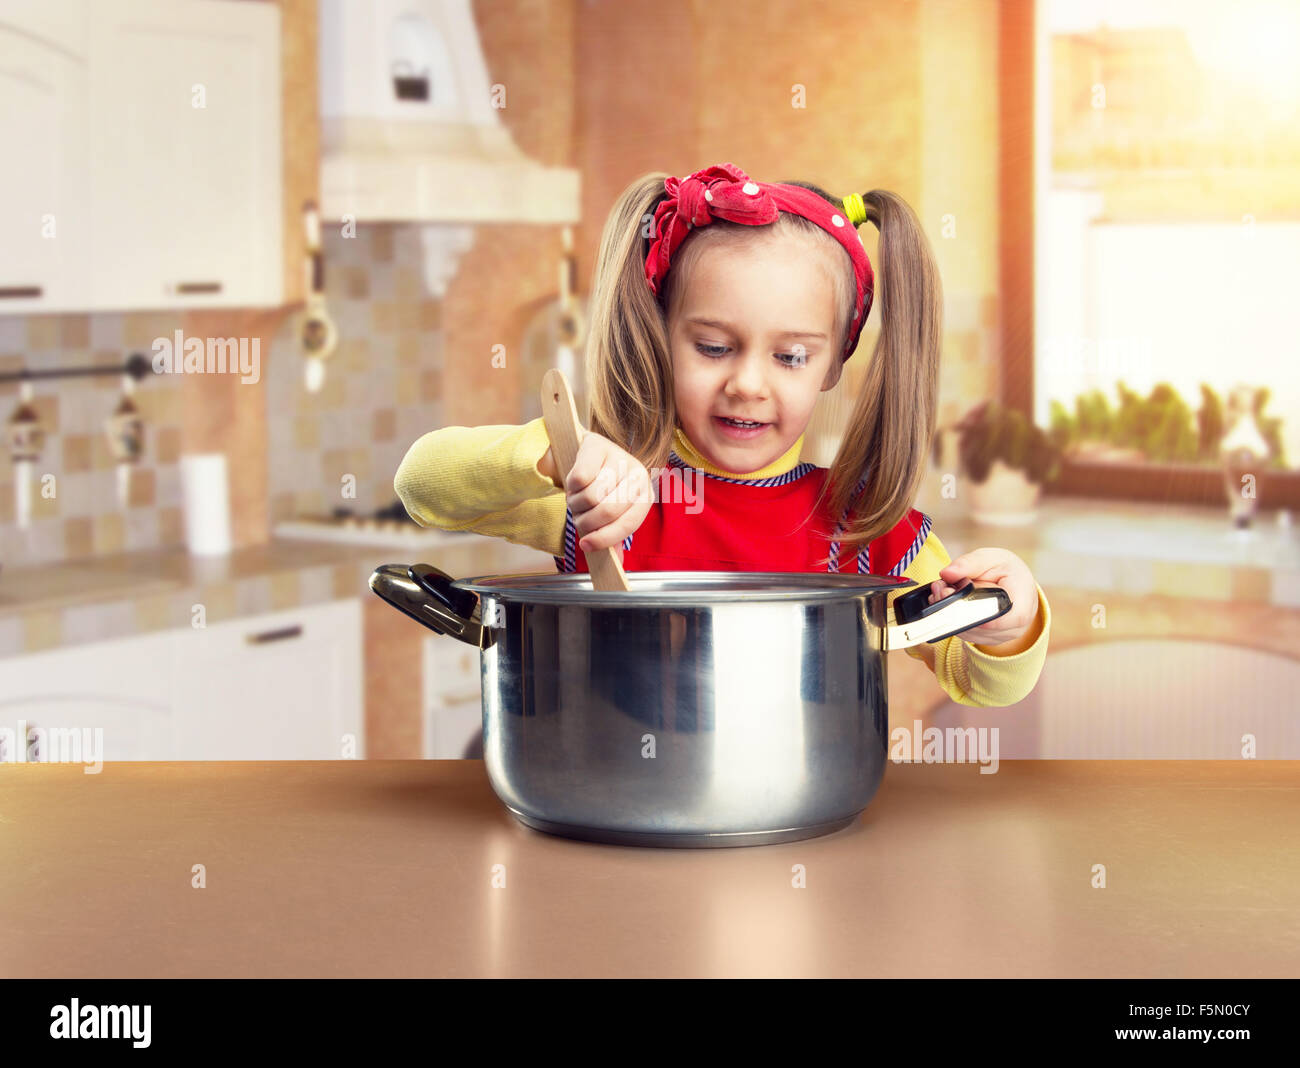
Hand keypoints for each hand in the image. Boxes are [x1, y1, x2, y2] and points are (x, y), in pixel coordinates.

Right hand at [538, 433, 653, 554]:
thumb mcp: (611, 512)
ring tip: (576, 500)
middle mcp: (638, 474)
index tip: (586, 545)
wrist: (587, 453)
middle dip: (587, 521)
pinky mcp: (597, 446)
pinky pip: (579, 478)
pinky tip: (574, 484)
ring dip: (576, 504)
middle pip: (608, 510)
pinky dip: (571, 486)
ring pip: (591, 496)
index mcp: (645, 494)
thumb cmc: (601, 487)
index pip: (629, 523)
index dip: (605, 537)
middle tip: (579, 519)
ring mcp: (619, 457)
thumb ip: (613, 536)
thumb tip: (616, 564)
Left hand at [926, 547, 1039, 648]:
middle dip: (952, 607)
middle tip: (939, 587)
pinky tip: (948, 602)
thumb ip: (969, 563)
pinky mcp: (986, 640)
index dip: (972, 610)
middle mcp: (1013, 628)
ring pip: (967, 632)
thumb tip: (948, 573)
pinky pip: (965, 634)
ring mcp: (999, 637)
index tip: (949, 593)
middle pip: (976, 626)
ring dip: (949, 613)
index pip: (997, 619)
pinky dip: (953, 619)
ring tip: (943, 590)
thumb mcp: (992, 558)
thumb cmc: (1007, 571)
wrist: (1017, 584)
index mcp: (1022, 606)